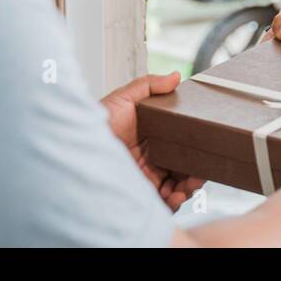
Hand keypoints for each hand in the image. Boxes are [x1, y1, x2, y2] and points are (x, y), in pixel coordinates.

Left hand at [101, 72, 205, 211]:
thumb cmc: (96, 122)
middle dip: (196, 176)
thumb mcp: (124, 98)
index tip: (205, 153)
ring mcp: (145, 180)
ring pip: (176, 189)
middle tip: (199, 176)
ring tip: (187, 188)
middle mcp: (151, 161)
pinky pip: (162, 205)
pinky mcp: (138, 196)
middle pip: (183, 171)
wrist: (75, 146)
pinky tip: (174, 196)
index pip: (181, 148)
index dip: (195, 152)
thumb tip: (176, 75)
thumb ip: (150, 85)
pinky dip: (173, 203)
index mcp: (153, 139)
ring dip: (187, 190)